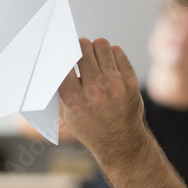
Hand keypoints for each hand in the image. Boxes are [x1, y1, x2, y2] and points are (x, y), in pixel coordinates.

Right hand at [59, 38, 146, 162]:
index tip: (64, 51)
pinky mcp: (130, 81)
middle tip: (80, 51)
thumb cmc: (90, 127)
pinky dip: (111, 54)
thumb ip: (63, 89)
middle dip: (79, 46)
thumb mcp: (68, 114)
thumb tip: (57, 59)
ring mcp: (114, 85)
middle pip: (83, 47)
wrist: (120, 142)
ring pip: (101, 45)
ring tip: (94, 56)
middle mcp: (94, 90)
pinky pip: (117, 52)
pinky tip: (108, 64)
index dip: (64, 54)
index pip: (63, 62)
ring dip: (95, 48)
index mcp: (73, 99)